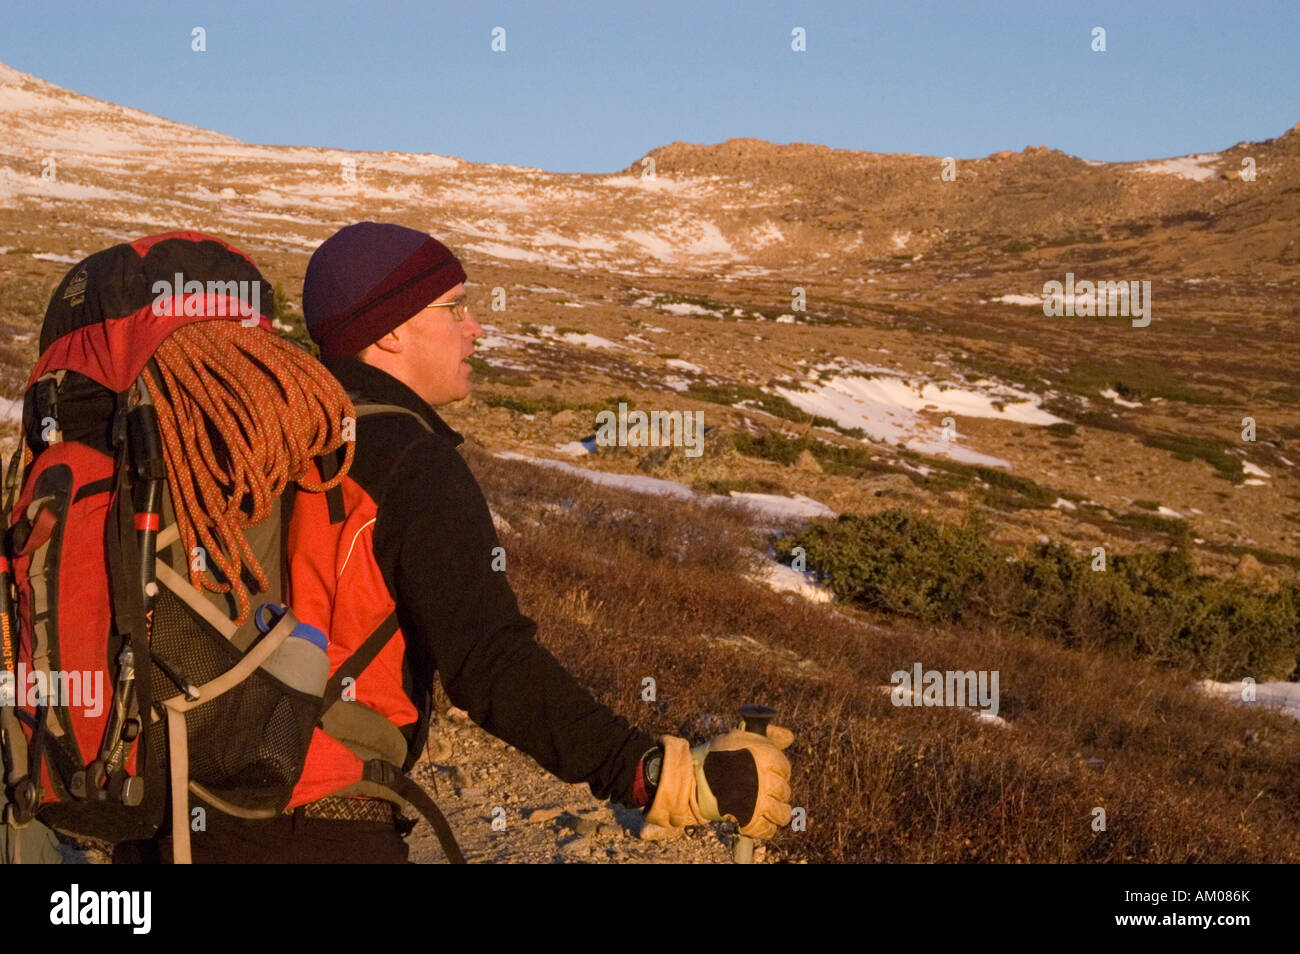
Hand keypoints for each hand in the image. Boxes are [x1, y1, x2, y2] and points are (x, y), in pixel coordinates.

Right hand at [641, 724, 793, 840]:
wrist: (692, 777)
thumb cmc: (717, 755)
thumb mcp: (740, 736)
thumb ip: (767, 736)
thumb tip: (789, 737)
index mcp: (767, 758)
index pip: (784, 768)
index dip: (777, 771)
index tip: (766, 772)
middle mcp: (767, 780)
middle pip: (784, 791)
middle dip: (775, 791)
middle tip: (760, 789)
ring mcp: (760, 802)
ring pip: (782, 814)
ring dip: (775, 811)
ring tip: (763, 807)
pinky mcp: (750, 820)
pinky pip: (768, 830)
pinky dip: (764, 827)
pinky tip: (755, 819)